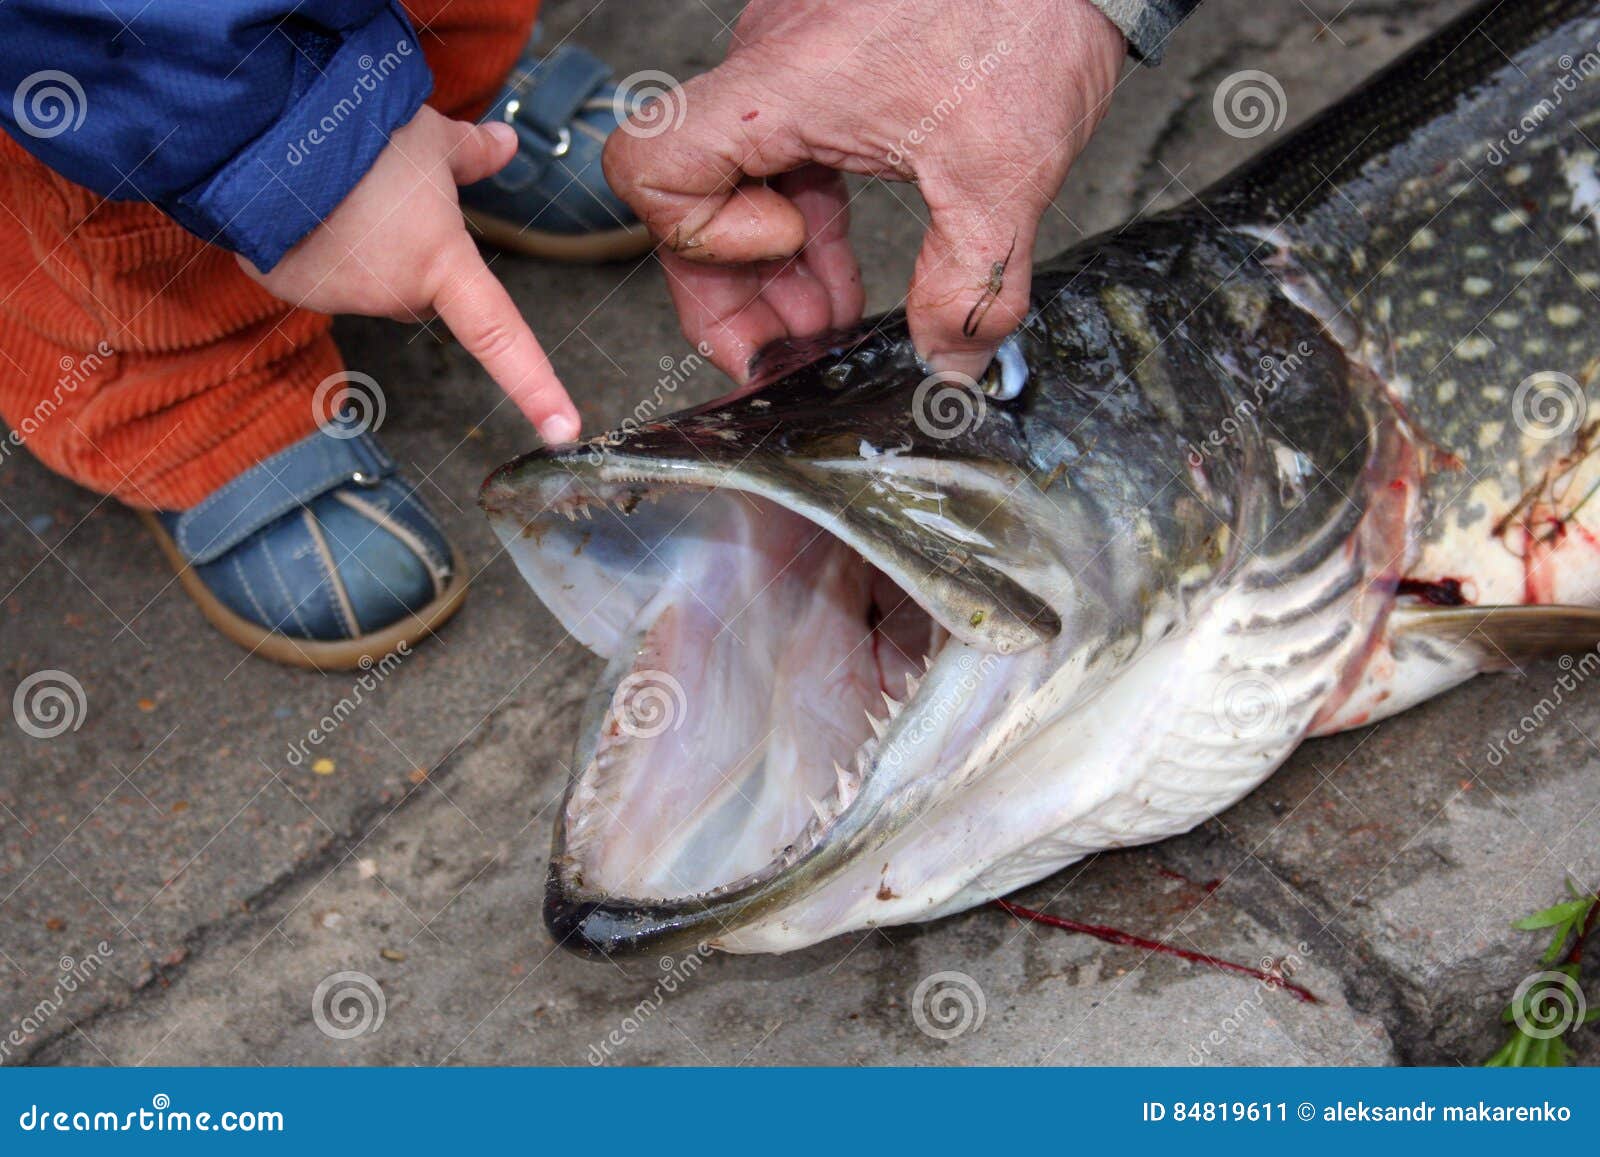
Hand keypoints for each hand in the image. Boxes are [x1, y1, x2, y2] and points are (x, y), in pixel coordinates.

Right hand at [239, 106, 579, 443]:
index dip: (535, 384)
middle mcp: (393, 294)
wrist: (262, 131)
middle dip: (410, 253)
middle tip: (385, 194)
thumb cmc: (360, 135)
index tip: (563, 429)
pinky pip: (313, 269)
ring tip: (337, 187)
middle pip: (417, 288)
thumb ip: (470, 152)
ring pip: (365, 278)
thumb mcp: (429, 136)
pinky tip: (300, 203)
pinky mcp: (288, 286)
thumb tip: (507, 143)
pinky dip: (311, 243)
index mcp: (441, 266)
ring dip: (357, 244)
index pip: (500, 336)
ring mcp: (338, 297)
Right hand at [603, 0, 1124, 382]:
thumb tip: (947, 364)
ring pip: (736, 187)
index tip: (789, 249)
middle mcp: (770, 70)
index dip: (699, 238)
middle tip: (778, 356)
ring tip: (822, 331)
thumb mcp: (1004, 178)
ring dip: (771, 272)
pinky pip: (782, 164)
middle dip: (731, 291)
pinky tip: (839, 285)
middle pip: (688, 197)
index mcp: (784, 87)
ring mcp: (794, 68)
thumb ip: (969, 287)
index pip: (653, 167)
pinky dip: (803, 231)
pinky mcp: (828, 73)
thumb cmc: (1030, 17)